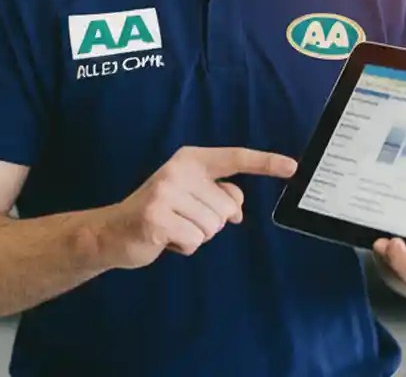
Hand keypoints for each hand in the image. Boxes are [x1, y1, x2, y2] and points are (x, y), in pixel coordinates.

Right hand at [96, 146, 297, 268]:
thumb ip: (217, 196)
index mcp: (190, 160)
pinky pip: (195, 241)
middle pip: (227, 208)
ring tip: (173, 228)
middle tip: (181, 219)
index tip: (293, 167)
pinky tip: (165, 238)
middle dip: (210, 222)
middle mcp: (179, 171)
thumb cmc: (158, 212)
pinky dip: (184, 247)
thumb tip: (237, 210)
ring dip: (196, 236)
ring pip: (213, 227)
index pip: (235, 158)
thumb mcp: (189, 196)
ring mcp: (166, 193)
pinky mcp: (157, 217)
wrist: (111, 230)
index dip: (265, 163)